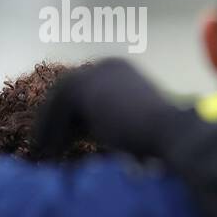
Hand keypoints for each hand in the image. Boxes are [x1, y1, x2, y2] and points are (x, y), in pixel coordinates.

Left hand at [31, 58, 177, 160]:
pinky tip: (49, 151)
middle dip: (57, 118)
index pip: (89, 89)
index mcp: (123, 71)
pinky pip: (57, 110)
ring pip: (61, 99)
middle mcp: (108, 66)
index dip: (74, 115)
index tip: (66, 136)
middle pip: (70, 90)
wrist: (171, 133)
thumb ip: (112, 119)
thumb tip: (92, 133)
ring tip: (45, 149)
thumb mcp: (134, 122)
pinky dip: (50, 130)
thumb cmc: (162, 135)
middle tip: (47, 142)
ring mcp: (94, 73)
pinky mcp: (84, 87)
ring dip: (50, 126)